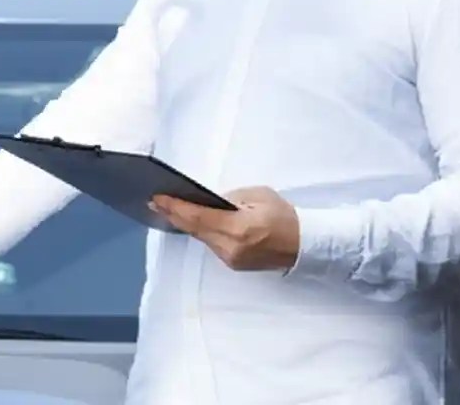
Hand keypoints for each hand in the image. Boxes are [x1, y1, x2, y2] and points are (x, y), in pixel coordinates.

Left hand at [149, 186, 299, 270]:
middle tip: (154, 202)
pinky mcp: (233, 264)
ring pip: (201, 237)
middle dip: (173, 214)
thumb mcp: (258, 196)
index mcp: (239, 228)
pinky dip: (200, 232)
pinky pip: (211, 244)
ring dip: (185, 223)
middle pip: (194, 229)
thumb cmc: (284, 217)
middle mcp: (231, 247)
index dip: (175, 208)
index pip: (198, 217)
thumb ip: (229, 198)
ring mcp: (231, 259)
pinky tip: (192, 222)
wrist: (305, 245)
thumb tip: (208, 201)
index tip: (157, 198)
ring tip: (167, 208)